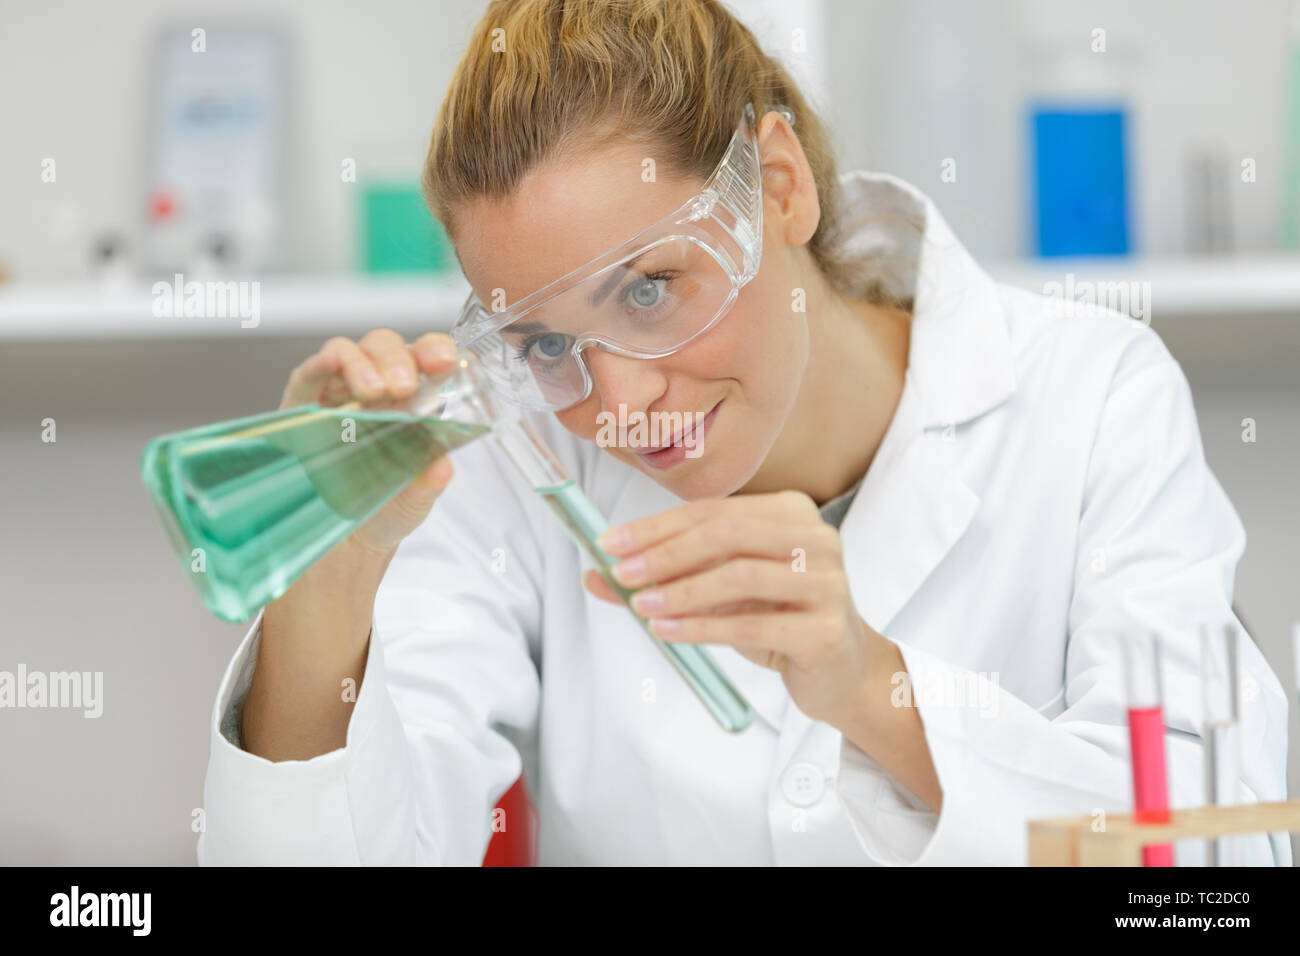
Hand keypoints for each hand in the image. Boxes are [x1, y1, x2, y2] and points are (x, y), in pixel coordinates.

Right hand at [280, 328, 463, 556]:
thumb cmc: (388, 506)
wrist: (348, 542)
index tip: (444, 360)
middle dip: (397, 358)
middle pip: (385, 347)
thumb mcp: (415, 499)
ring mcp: (337, 395)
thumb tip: (441, 467)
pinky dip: (317, 365)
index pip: (426, 357)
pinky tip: (328, 363)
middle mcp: (377, 389)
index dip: (435, 350)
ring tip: (373, 391)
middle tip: (404, 386)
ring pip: (347, 352)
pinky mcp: (301, 408)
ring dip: (361, 364)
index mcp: (413, 398)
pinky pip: (307, 377)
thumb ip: (429, 482)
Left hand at [583, 490, 887, 726]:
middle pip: (726, 533)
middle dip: (665, 553)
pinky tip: (665, 630)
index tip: (610, 543)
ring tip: (638, 605)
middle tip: (621, 573)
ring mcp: (827, 581)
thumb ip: (666, 579)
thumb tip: (596, 574)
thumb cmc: (776, 620)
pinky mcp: (825, 628)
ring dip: (681, 590)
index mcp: (790, 511)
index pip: (713, 510)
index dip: (657, 526)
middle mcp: (815, 536)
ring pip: (739, 575)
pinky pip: (753, 623)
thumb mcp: (720, 593)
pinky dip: (701, 627)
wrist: (839, 673)